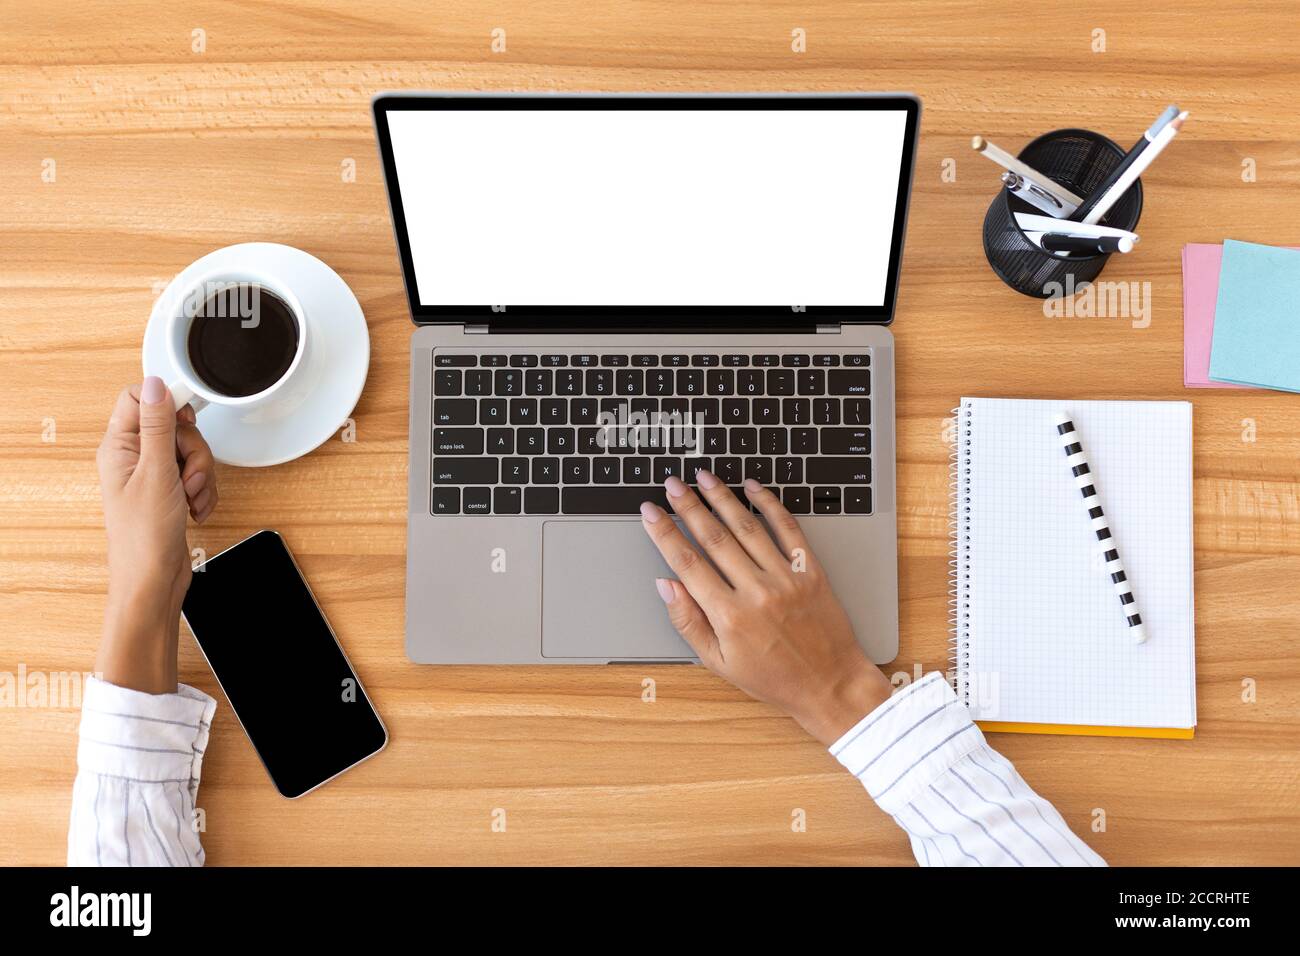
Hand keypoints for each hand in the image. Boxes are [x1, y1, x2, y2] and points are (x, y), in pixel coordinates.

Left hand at [95, 377, 218, 692]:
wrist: (153, 582)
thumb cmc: (144, 538)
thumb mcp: (155, 473)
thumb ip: (157, 425)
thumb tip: (157, 384)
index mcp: (119, 446)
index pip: (141, 399)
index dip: (169, 403)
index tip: (189, 417)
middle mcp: (134, 457)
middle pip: (175, 425)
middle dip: (193, 451)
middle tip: (186, 476)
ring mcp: (153, 475)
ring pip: (191, 451)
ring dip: (201, 475)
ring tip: (190, 498)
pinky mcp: (171, 491)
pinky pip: (197, 475)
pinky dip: (203, 492)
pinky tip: (195, 509)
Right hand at [639, 472, 892, 745]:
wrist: (830, 685)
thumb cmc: (773, 679)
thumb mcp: (719, 663)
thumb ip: (688, 622)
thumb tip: (665, 585)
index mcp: (729, 616)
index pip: (687, 563)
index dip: (664, 533)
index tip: (650, 511)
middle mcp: (756, 591)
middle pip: (713, 537)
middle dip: (688, 506)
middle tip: (672, 484)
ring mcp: (785, 578)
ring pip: (747, 527)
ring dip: (722, 498)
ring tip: (703, 477)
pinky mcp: (810, 571)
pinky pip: (788, 529)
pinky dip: (769, 505)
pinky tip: (753, 488)